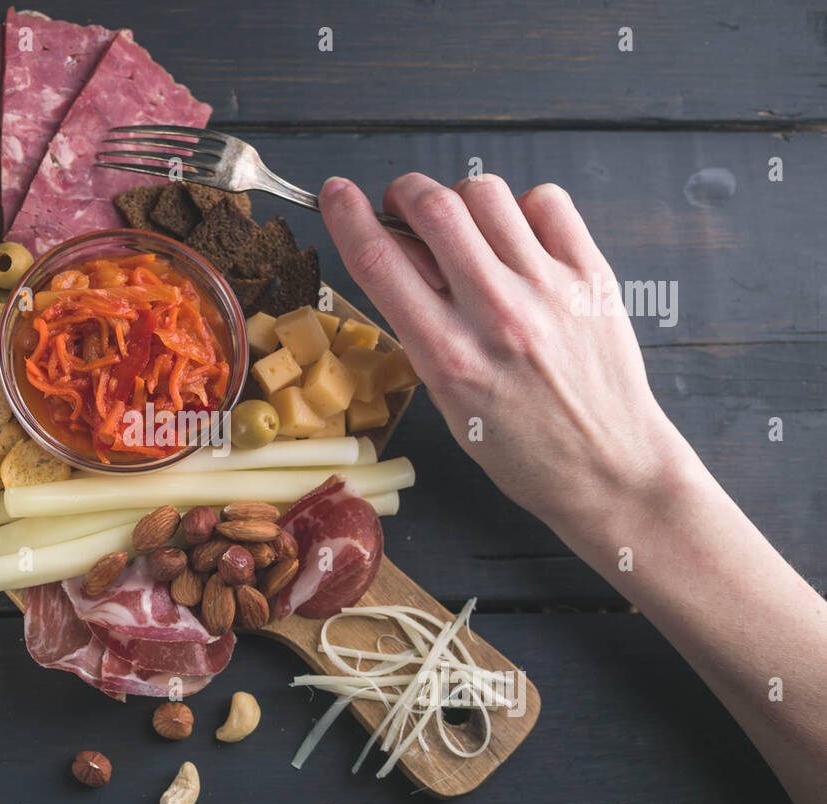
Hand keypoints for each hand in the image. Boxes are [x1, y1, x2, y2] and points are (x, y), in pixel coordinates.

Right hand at [319, 173, 697, 535]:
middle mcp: (497, 315)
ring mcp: (548, 290)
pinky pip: (546, 201)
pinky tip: (515, 237)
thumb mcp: (447, 401)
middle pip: (433, 208)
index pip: (380, 261)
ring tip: (460, 225)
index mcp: (448, 356)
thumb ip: (420, 328)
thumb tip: (398, 255)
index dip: (345, 216)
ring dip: (459, 198)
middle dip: (403, 192)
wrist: (608, 469)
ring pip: (486, 193)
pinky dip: (520, 208)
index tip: (336, 194)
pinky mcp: (591, 276)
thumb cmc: (521, 447)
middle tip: (400, 206)